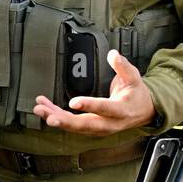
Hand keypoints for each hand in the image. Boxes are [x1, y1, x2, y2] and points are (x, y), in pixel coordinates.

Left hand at [32, 50, 155, 135]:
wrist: (143, 112)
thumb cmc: (136, 93)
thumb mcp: (134, 78)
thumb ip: (123, 66)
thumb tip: (113, 54)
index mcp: (121, 110)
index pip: (105, 108)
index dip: (90, 106)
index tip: (74, 103)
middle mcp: (109, 123)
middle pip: (86, 124)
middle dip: (66, 121)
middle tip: (49, 117)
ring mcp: (98, 127)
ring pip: (75, 126)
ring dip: (55, 117)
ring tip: (39, 109)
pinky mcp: (90, 127)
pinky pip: (71, 122)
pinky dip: (56, 115)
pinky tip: (43, 107)